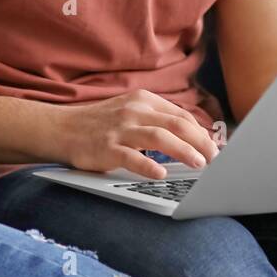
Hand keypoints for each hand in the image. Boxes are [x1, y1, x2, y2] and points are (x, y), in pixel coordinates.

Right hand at [55, 90, 221, 179]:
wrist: (60, 129)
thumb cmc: (100, 124)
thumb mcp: (130, 112)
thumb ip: (156, 121)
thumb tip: (191, 138)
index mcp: (143, 100)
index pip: (181, 115)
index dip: (202, 132)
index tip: (215, 148)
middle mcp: (134, 111)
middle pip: (176, 124)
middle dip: (201, 141)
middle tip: (215, 159)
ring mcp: (120, 129)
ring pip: (159, 137)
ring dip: (183, 151)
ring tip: (199, 164)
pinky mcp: (106, 148)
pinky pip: (131, 157)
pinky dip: (148, 166)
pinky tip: (161, 175)